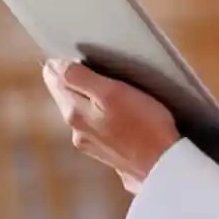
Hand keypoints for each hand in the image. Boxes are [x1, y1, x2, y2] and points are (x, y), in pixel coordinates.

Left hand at [42, 59, 180, 193]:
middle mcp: (77, 130)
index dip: (64, 61)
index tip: (80, 52)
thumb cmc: (145, 126)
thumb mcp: (112, 93)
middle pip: (67, 94)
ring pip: (83, 109)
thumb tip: (53, 66)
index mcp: (74, 113)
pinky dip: (105, 114)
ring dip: (92, 97)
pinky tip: (123, 112)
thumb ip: (80, 79)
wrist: (165, 167)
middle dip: (78, 79)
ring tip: (114, 87)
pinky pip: (98, 125)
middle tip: (100, 65)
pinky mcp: (107, 152)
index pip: (54, 78)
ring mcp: (91, 144)